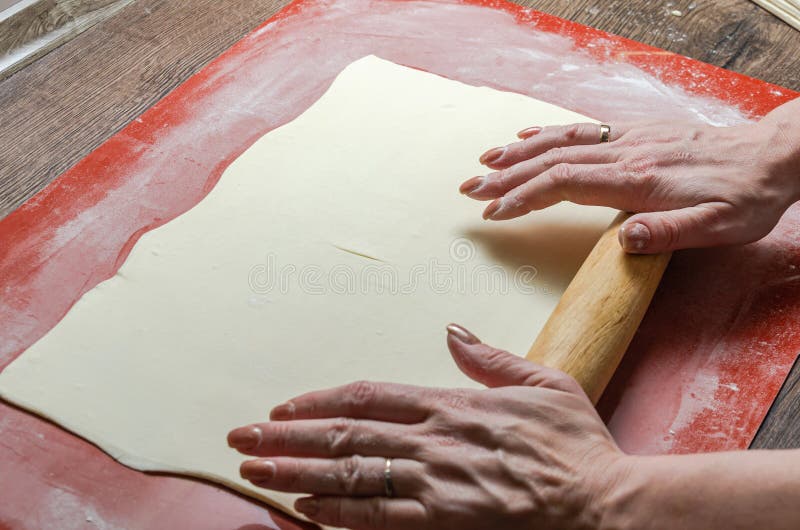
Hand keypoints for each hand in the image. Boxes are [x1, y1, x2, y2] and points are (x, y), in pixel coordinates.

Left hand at [228, 325, 628, 529]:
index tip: (282, 407)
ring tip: (253, 472)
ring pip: (349, 475)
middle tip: (241, 438)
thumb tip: (452, 331)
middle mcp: (433, 440)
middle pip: (343, 435)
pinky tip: (303, 510)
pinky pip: (378, 518)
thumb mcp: (543, 382)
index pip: (367, 396)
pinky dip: (336, 513)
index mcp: (451, 404)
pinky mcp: (443, 522)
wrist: (604, 505)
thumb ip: (490, 358)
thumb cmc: (576, 445)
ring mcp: (435, 484)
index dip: (318, 401)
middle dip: (286, 437)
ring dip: (296, 473)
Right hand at [460, 98, 799, 253]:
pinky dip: (548, 133)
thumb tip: (626, 239)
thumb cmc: (745, 197)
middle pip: (551, 161)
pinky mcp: (634, 134)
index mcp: (637, 181)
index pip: (564, 184)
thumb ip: (671, 234)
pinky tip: (528, 137)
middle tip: (469, 190)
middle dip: (505, 177)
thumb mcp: (719, 227)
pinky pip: (581, 130)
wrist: (772, 157)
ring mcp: (628, 140)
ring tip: (484, 162)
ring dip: (518, 153)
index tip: (493, 213)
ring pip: (561, 141)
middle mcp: (625, 154)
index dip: (524, 197)